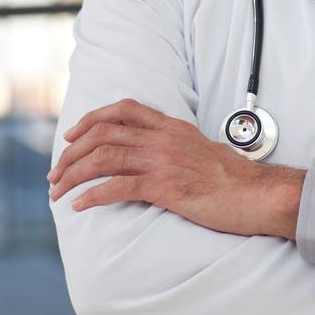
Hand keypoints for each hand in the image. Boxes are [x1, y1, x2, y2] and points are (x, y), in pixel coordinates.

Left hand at [48, 99, 304, 239]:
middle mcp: (164, 138)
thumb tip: (155, 154)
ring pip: (104, 158)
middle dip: (72, 152)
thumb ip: (176, 146)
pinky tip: (80, 205)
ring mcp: (163, 161)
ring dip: (74, 175)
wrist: (257, 193)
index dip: (92, 119)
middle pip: (105, 133)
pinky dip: (92, 195)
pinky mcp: (165, 187)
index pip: (124, 109)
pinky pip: (117, 187)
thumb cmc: (234, 178)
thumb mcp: (202, 149)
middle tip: (57, 172)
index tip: (72, 135)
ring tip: (59, 191)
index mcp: (173, 127)